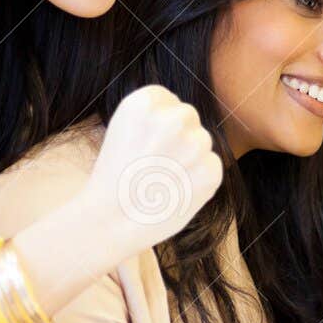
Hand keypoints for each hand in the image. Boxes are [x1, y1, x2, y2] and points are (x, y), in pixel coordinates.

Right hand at [80, 85, 222, 262]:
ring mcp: (194, 145)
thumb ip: (154, 115)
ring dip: (190, 158)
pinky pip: (213, 166)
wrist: (109, 222)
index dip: (159, 126)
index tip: (145, 145)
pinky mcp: (210, 171)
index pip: (169, 101)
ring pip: (202, 142)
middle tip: (156, 164)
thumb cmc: (114, 178)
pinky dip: (200, 179)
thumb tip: (182, 115)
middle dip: (178, 138)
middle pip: (188, 117)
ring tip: (163, 180)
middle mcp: (173, 118)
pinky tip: (176, 191)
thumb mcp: (123, 129)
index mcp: (145, 102)